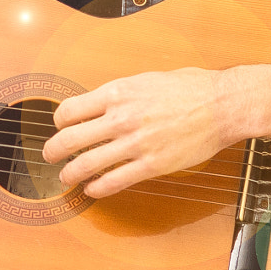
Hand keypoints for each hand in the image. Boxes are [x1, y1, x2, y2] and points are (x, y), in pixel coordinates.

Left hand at [40, 67, 251, 198]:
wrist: (221, 105)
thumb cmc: (188, 88)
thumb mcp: (144, 80)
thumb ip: (119, 95)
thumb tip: (100, 105)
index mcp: (117, 93)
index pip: (69, 111)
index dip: (59, 122)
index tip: (61, 127)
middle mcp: (120, 118)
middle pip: (69, 139)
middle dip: (53, 151)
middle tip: (49, 157)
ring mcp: (134, 143)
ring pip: (87, 164)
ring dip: (70, 173)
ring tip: (65, 178)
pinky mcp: (151, 165)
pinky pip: (114, 181)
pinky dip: (97, 188)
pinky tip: (92, 189)